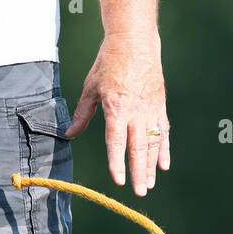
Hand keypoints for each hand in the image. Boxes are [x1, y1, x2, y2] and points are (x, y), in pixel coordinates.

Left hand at [65, 32, 169, 196]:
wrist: (134, 41)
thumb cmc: (108, 63)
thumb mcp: (90, 88)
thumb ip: (82, 114)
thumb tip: (69, 134)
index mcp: (116, 107)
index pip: (116, 142)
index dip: (118, 162)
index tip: (119, 181)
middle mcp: (136, 111)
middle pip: (138, 148)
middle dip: (139, 172)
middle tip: (140, 192)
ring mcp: (150, 109)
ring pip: (152, 143)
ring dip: (151, 166)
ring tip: (150, 183)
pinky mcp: (159, 106)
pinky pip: (163, 132)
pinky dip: (163, 149)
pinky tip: (163, 165)